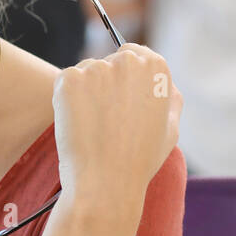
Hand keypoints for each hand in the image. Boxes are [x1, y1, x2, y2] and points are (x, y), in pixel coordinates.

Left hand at [52, 42, 181, 208]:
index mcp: (156, 68)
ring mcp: (97, 68)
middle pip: (108, 63)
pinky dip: (65, 100)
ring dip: (84, 92)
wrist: (106, 181)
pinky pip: (65, 83)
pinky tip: (77, 123)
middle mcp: (127, 62)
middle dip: (104, 84)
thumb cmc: (140, 160)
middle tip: (105, 119)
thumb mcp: (170, 127)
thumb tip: (165, 83)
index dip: (124, 78)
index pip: (134, 54)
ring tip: (93, 126)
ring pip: (85, 73)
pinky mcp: (69, 79)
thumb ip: (170, 98)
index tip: (119, 97)